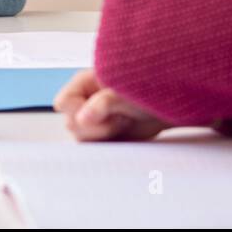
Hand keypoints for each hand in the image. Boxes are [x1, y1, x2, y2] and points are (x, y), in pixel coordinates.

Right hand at [53, 69, 168, 140]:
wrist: (167, 107)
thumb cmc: (148, 91)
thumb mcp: (125, 94)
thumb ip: (102, 104)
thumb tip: (81, 118)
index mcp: (85, 83)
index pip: (63, 103)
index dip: (77, 111)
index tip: (100, 112)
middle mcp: (85, 101)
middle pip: (71, 124)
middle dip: (96, 127)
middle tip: (120, 117)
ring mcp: (93, 119)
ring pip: (81, 138)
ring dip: (104, 135)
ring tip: (124, 122)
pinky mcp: (102, 135)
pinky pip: (94, 147)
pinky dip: (109, 144)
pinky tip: (123, 133)